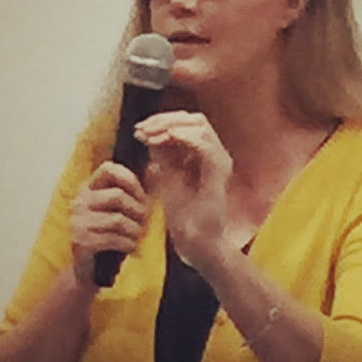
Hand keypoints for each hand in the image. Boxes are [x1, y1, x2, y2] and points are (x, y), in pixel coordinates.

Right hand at [69, 161, 147, 282]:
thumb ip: (139, 188)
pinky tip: (131, 247)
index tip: (142, 195)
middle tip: (144, 221)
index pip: (108, 168)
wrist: (90, 270)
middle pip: (117, 196)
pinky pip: (112, 239)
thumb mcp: (123, 209)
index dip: (129, 178)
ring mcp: (77, 221)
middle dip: (138, 210)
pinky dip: (128, 244)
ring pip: (117, 220)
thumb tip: (155, 166)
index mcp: (89, 188)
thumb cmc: (110, 235)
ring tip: (138, 236)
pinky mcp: (80, 241)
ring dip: (135, 230)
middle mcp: (79, 201)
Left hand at [134, 111, 231, 272]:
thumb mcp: (167, 175)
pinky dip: (181, 137)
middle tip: (143, 128)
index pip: (188, 123)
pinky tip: (162, 141)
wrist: (196, 242)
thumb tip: (145, 132)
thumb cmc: (183, 214)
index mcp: (206, 154)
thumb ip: (161, 154)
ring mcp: (221, 161)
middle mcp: (217, 154)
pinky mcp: (219, 171)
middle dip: (165, 119)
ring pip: (200, 126)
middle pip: (195, 119)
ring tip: (149, 134)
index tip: (140, 128)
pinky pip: (203, 144)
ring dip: (170, 126)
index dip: (164, 120)